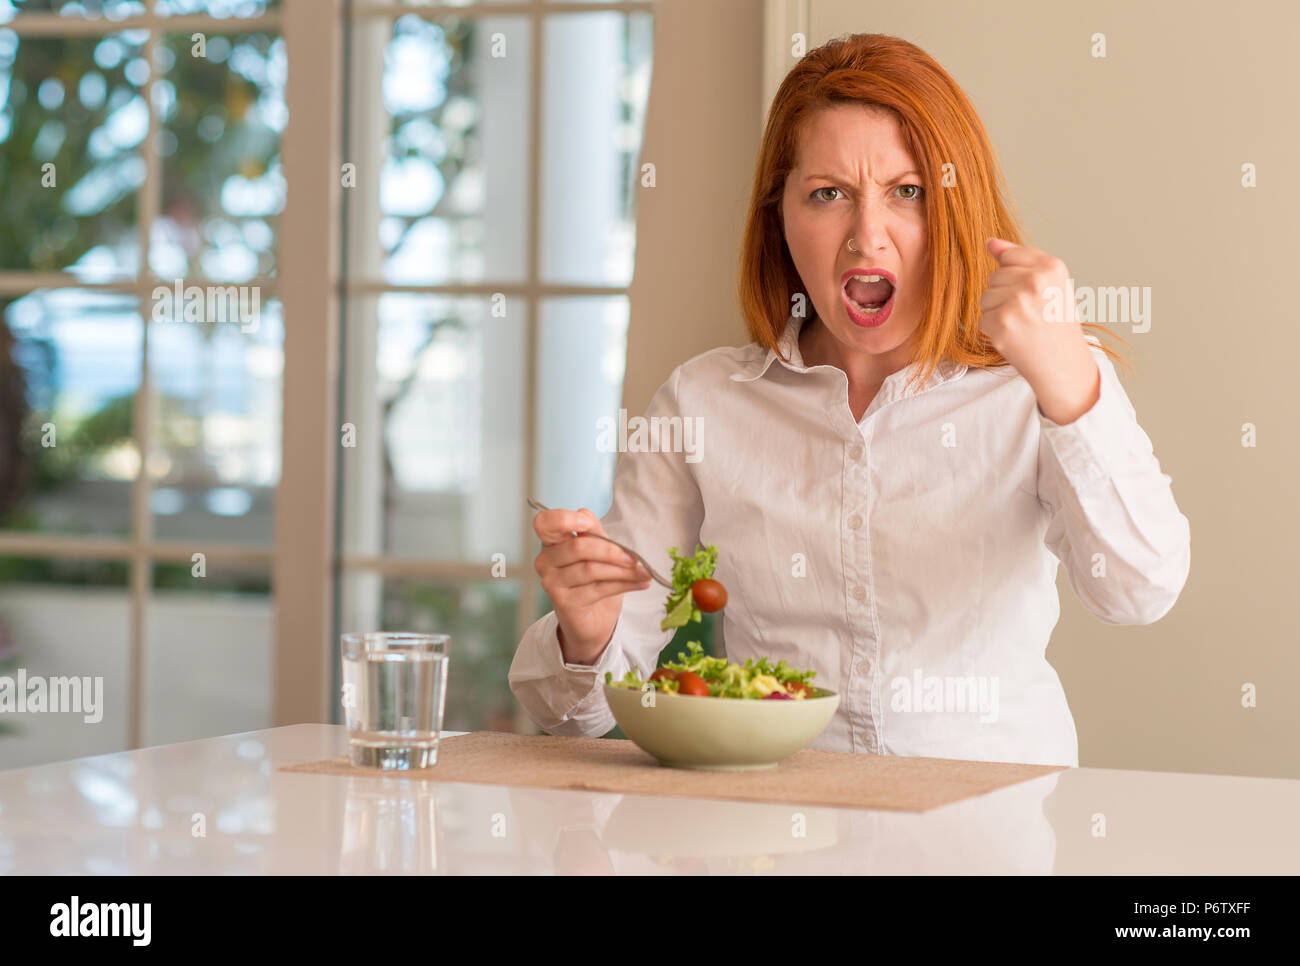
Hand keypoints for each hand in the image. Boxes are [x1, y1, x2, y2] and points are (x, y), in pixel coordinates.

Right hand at [533, 506, 651, 664]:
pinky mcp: (563, 602)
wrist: (593, 618)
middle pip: (578, 547)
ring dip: (623, 571)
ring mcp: (552, 582)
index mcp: (552, 542)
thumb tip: (586, 515)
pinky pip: (598, 588)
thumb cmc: (594, 579)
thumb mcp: (597, 550)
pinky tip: (641, 583)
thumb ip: (592, 532)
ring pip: (591, 569)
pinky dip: (624, 584)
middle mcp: (546, 561)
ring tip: (643, 572)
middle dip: (611, 551)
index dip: (564, 519)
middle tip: (634, 558)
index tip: (587, 523)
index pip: (544, 523)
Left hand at [978, 238, 1099, 423]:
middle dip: (1006, 295)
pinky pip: (983, 319)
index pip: (1010, 255)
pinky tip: (1016, 337)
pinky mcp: (1001, 324)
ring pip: (986, 298)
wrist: (1063, 364)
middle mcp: (1035, 281)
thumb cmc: (1056, 322)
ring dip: (998, 312)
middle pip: (995, 277)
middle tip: (1030, 313)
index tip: (1032, 294)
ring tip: (1023, 325)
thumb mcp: (1050, 284)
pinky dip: (995, 331)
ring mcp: (1017, 302)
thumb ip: (1019, 259)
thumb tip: (989, 241)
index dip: (1017, 277)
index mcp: (1052, 267)